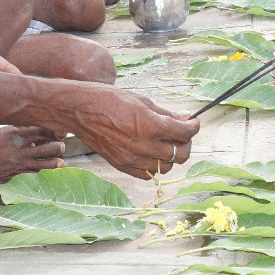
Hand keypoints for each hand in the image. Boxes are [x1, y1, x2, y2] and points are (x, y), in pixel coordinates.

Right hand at [44, 85, 198, 179]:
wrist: (80, 110)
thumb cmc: (109, 100)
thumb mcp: (142, 101)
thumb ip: (166, 113)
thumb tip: (184, 118)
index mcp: (150, 126)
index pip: (184, 133)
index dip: (194, 127)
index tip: (194, 122)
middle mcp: (143, 146)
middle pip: (179, 154)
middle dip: (186, 143)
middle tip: (182, 133)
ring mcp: (132, 159)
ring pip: (166, 167)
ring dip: (171, 156)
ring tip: (166, 142)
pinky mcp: (122, 165)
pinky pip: (148, 174)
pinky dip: (155, 166)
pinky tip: (152, 153)